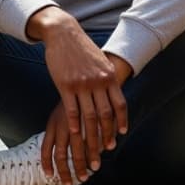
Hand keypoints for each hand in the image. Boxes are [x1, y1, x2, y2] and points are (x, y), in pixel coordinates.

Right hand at [26, 7, 129, 179]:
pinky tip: (74, 135)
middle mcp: (98, 81)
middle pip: (105, 115)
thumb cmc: (82, 48)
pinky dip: (74, 125)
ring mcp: (82, 83)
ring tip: (89, 150)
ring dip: (90, 137)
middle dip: (106, 136)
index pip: (119, 105)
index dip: (120, 122)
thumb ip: (106, 77)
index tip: (120, 135)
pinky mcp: (65, 85)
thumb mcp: (100, 61)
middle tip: (105, 152)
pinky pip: (71, 109)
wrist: (64, 33)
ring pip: (89, 116)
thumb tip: (114, 90)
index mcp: (109, 76)